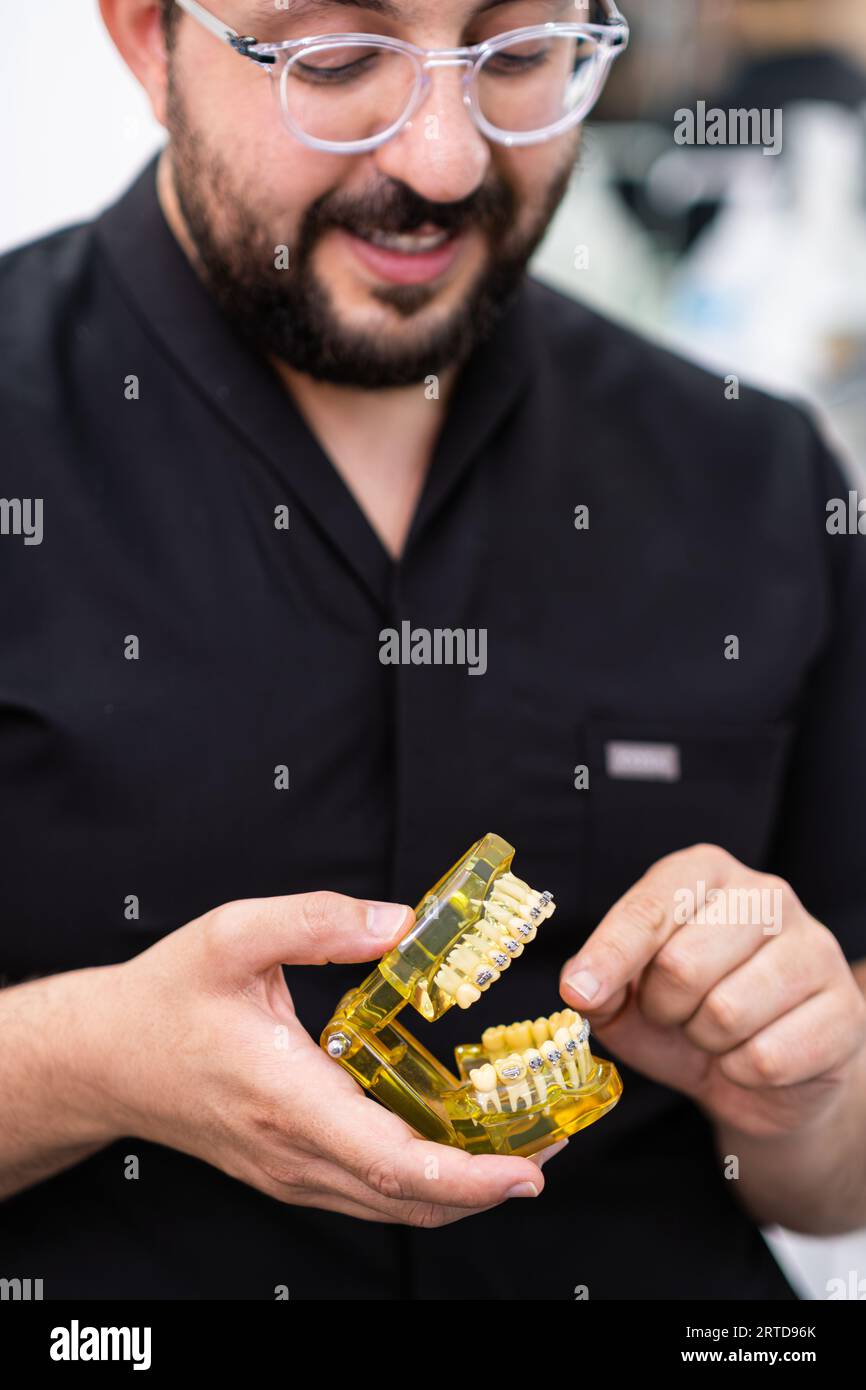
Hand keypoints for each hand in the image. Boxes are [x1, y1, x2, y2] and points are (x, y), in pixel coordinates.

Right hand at [87, 892, 559, 1223]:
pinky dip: (421, 1185)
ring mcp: (289, 1172)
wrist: (107, 1057)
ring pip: (391, 1206)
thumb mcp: (234, 933)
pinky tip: (452, 1148)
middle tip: (549, 1148)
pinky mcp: (287, 1172)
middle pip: (407, 1199)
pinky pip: (367, 1194)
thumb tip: (401, 925)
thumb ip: (319, 921)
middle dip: (488, 1185)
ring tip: (519, 1149)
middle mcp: (293, 1151)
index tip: (527, 1170)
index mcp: (287, 1097)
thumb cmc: (167, 997)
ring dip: (461, 1191)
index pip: (392, 1161)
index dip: (469, 1176)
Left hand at [559, 845, 865, 1138]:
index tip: (579, 992)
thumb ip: (597, 981)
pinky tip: (752, 1055)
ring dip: (705, 1041)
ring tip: (715, 1031)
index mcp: (706, 872)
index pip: (650, 908)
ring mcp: (815, 948)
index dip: (609, 956)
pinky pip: (769, 1057)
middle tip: (675, 1014)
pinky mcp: (844, 1009)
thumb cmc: (686, 1015)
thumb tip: (580, 988)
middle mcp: (767, 895)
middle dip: (664, 1008)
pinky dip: (744, 1072)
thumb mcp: (627, 996)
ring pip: (728, 1012)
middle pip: (683, 964)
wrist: (759, 1074)